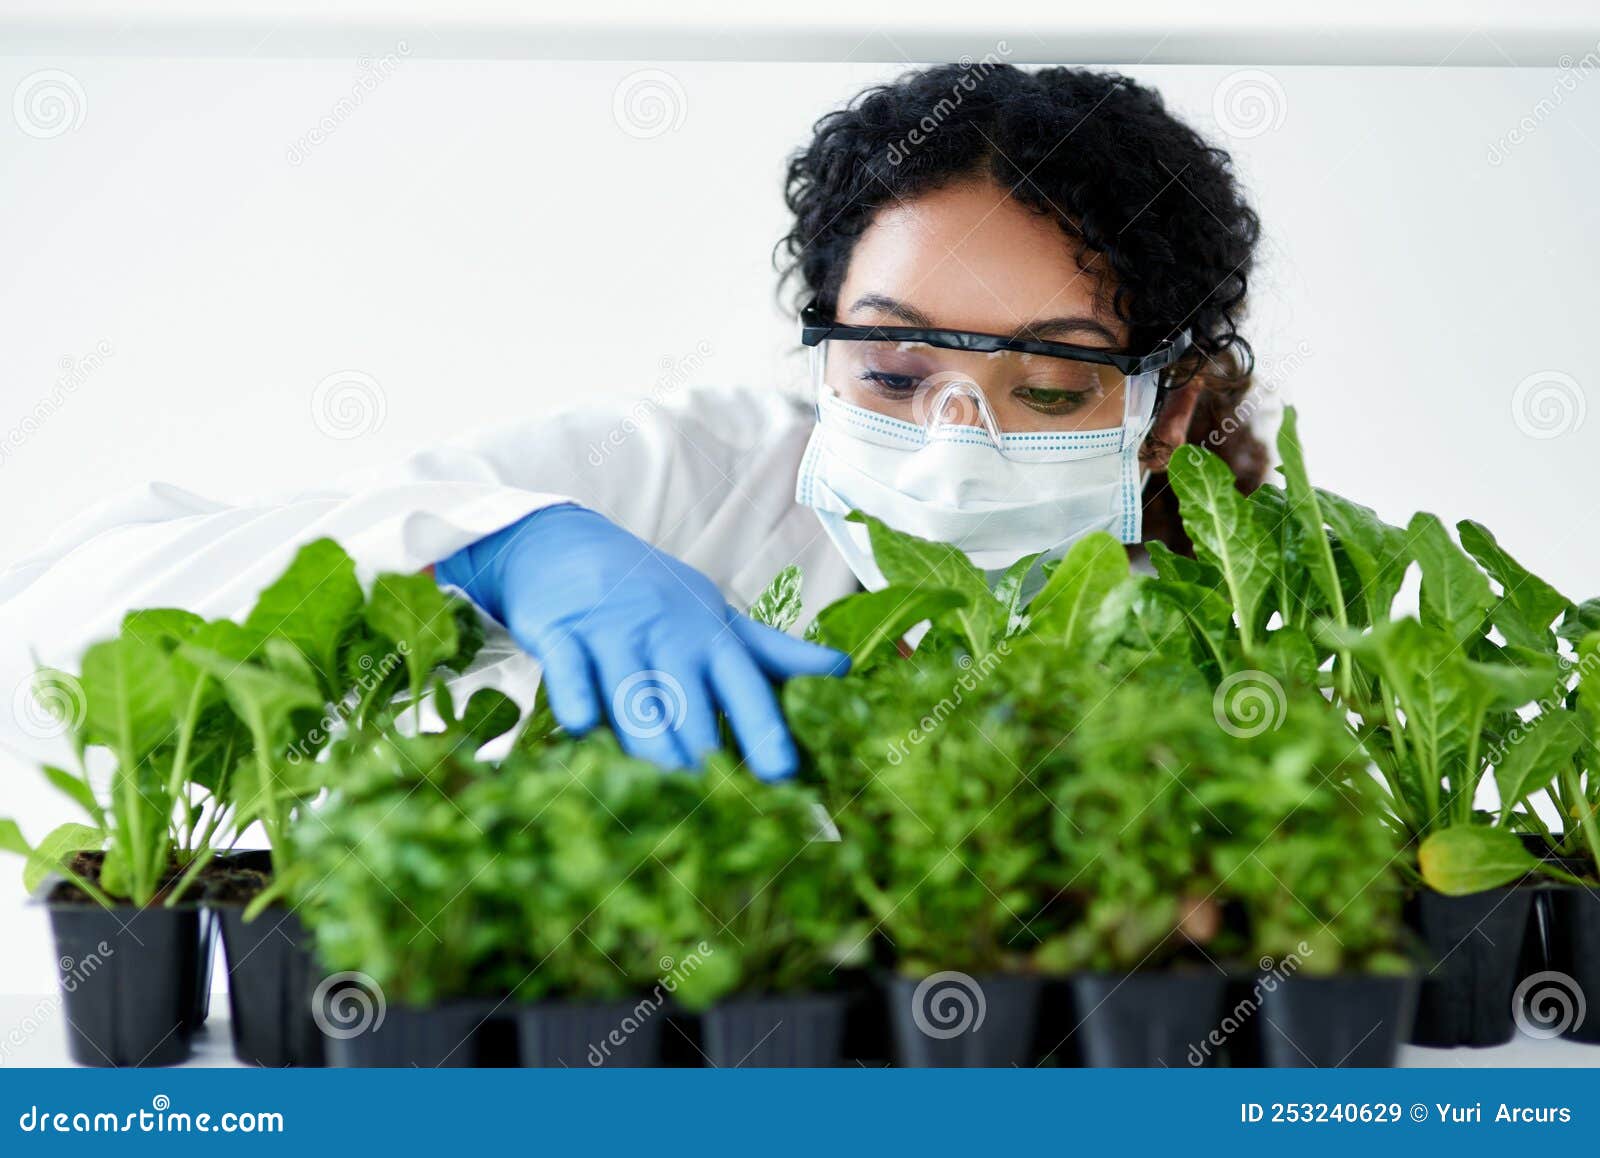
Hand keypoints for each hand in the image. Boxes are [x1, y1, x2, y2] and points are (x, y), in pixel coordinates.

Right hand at [436, 504, 847, 778]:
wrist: (564, 545)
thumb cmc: (654, 594)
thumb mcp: (716, 617)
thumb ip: (774, 652)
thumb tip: (843, 669)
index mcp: (710, 635)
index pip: (746, 685)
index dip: (764, 729)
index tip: (783, 774)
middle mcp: (667, 633)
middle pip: (688, 704)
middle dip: (703, 754)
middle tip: (717, 803)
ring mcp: (612, 632)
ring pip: (633, 694)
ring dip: (650, 739)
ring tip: (664, 785)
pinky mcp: (560, 633)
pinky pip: (569, 669)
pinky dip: (576, 697)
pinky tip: (583, 726)